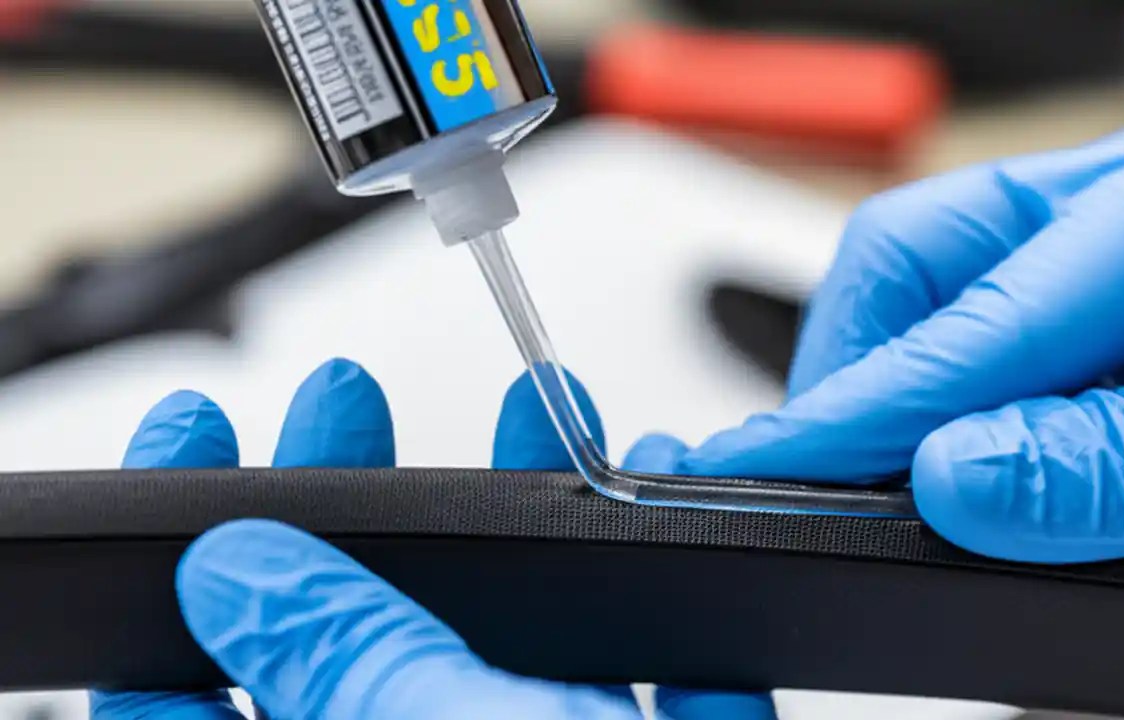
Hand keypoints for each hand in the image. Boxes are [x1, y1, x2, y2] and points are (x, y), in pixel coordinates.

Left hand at [90, 359, 774, 719]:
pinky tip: (659, 515)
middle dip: (350, 503)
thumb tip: (233, 572)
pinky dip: (647, 607)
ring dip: (520, 530)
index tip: (195, 442)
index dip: (178, 558)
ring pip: (497, 652)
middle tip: (344, 410)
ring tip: (526, 422)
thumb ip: (337, 663)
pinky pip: (631, 686)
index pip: (185, 691)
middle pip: (344, 642)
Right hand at [646, 78, 1123, 563]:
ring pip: (943, 311)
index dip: (875, 399)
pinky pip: (993, 368)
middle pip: (926, 263)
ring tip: (875, 488)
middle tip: (815, 475)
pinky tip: (951, 479)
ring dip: (896, 400)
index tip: (779, 466)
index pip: (983, 299)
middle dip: (856, 371)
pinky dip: (953, 430)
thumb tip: (962, 479)